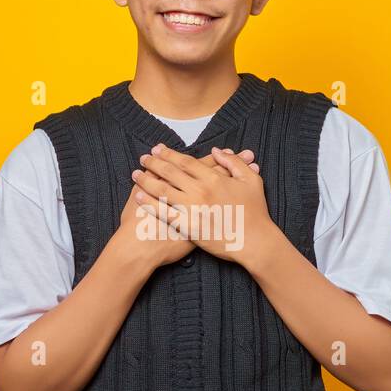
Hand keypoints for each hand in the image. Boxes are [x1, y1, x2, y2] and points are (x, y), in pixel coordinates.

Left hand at [133, 144, 272, 264]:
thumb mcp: (251, 181)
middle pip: (170, 172)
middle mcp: (200, 190)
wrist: (255, 242)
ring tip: (136, 173)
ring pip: (163, 189)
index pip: (186, 161)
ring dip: (146, 180)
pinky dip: (150, 203)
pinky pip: (164, 212)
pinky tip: (139, 197)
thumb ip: (234, 163)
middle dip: (154, 163)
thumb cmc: (255, 213)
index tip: (158, 149)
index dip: (170, 153)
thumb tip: (217, 151)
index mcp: (214, 178)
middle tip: (144, 158)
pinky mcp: (188, 226)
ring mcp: (192, 208)